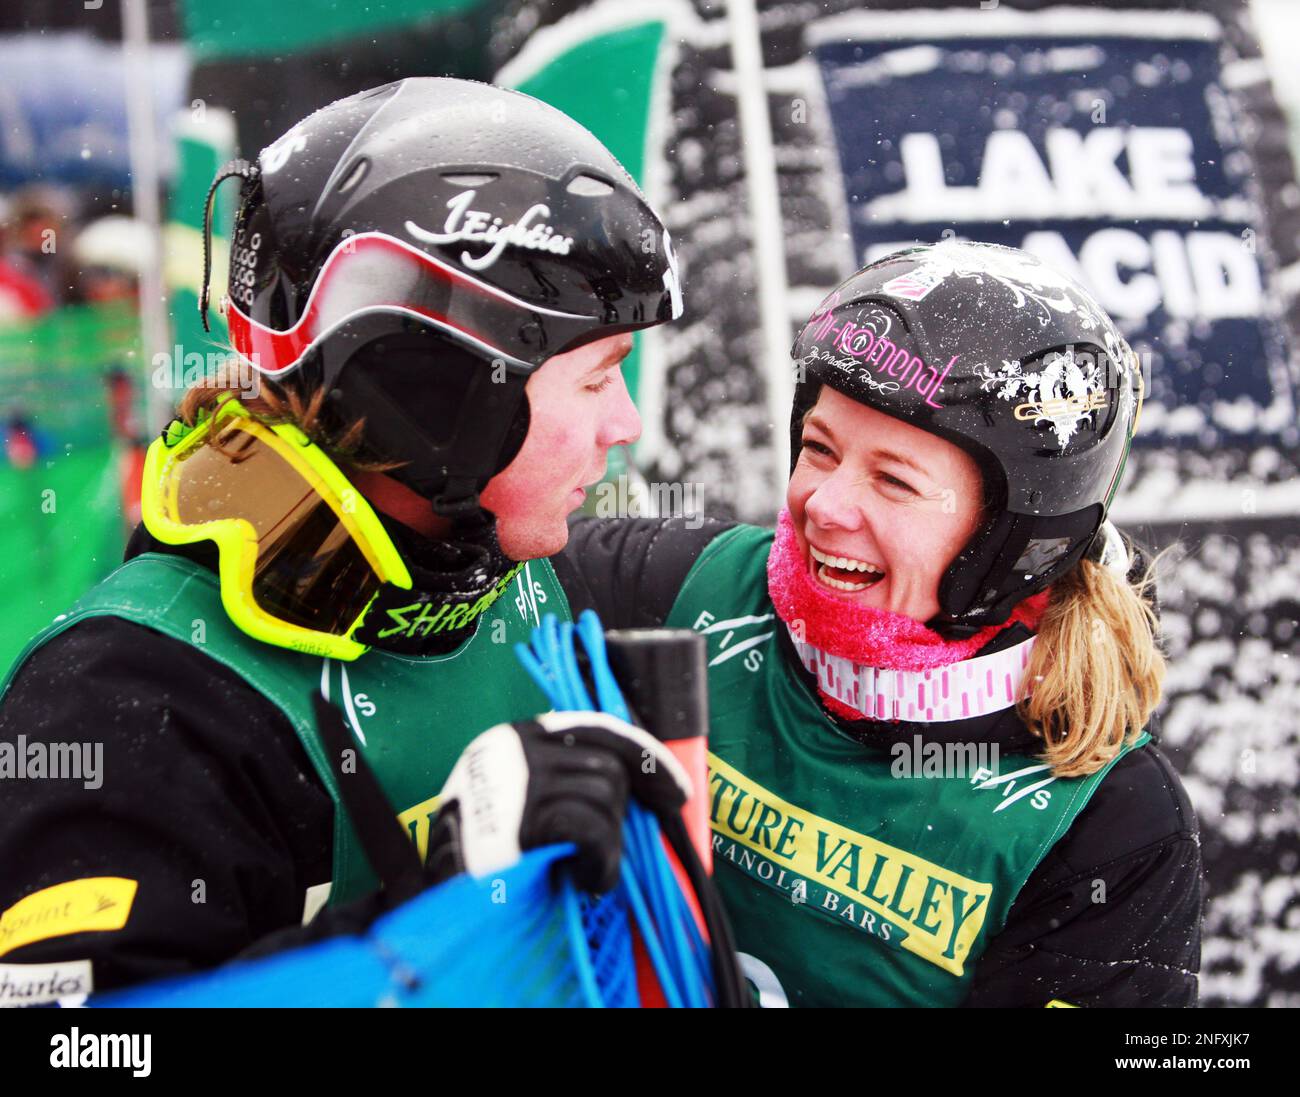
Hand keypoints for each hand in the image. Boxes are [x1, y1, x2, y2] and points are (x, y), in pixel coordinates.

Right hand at [427, 712, 690, 892]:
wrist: (443, 897)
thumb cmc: (489, 857)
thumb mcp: (523, 801)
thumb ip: (566, 779)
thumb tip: (638, 782)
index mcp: (517, 737)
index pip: (598, 728)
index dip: (645, 757)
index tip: (674, 789)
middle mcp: (517, 747)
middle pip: (608, 766)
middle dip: (618, 813)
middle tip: (600, 851)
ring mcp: (519, 779)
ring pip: (605, 796)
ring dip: (608, 844)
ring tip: (583, 870)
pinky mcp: (525, 818)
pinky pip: (593, 830)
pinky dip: (601, 861)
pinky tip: (585, 879)